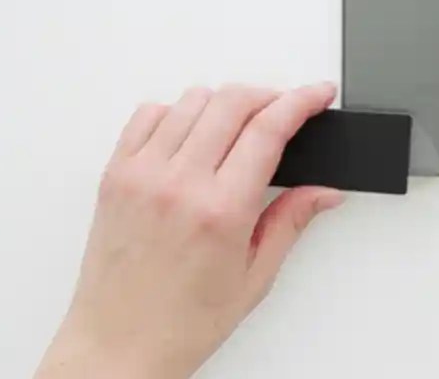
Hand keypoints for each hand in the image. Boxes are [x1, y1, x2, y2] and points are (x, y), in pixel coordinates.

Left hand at [36, 84, 343, 378]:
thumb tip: (323, 192)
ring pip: (192, 100)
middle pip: (232, 102)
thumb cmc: (179, 323)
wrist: (117, 344)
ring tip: (237, 127)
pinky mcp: (115, 174)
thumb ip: (291, 222)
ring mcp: (141, 175)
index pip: (269, 129)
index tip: (317, 94)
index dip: (301, 101)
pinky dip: (176, 113)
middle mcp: (178, 185)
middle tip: (284, 108)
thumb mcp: (253, 278)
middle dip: (268, 95)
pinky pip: (148, 115)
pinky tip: (190, 134)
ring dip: (223, 103)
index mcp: (220, 212)